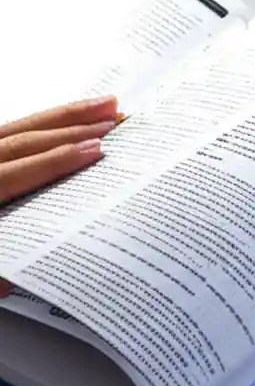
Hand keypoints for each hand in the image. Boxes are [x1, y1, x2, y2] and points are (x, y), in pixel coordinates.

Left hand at [0, 96, 117, 297]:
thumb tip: (13, 279)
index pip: (18, 172)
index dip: (57, 161)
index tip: (95, 150)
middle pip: (22, 141)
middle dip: (71, 128)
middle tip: (112, 121)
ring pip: (18, 128)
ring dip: (63, 116)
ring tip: (103, 106)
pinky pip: (11, 132)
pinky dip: (41, 123)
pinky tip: (64, 120)